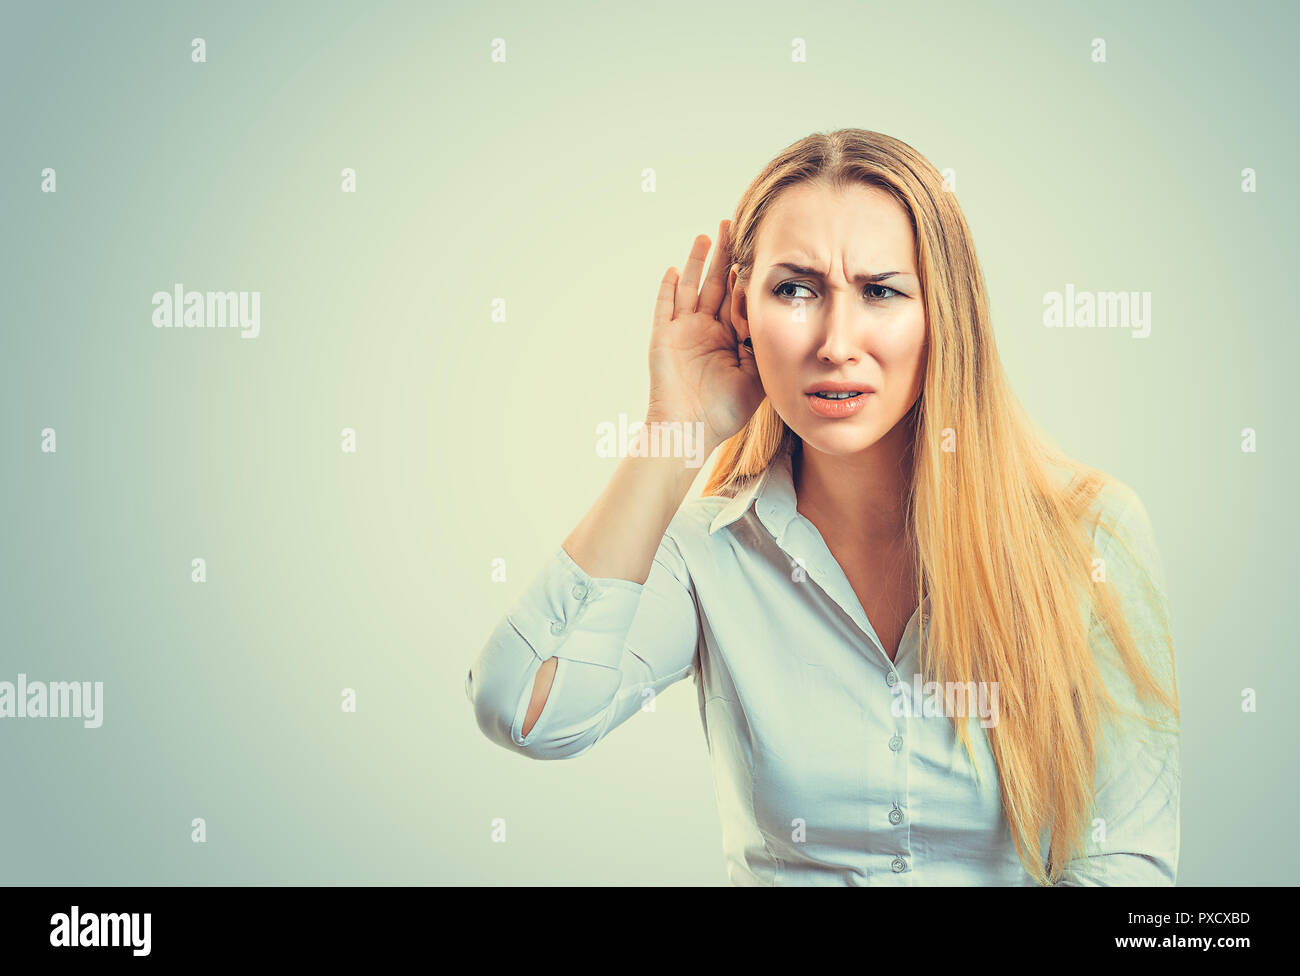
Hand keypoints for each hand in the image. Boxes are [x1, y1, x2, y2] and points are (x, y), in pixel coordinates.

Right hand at [646, 219, 764, 450]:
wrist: (690, 431)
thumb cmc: (725, 411)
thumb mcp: (757, 376)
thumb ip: (765, 346)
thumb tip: (778, 316)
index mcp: (728, 338)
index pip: (737, 298)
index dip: (745, 277)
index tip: (758, 252)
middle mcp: (705, 330)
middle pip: (715, 283)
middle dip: (724, 255)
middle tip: (732, 224)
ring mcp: (683, 332)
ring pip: (691, 288)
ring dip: (698, 262)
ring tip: (707, 235)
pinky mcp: (663, 339)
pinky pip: (664, 308)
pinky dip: (669, 289)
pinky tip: (675, 269)